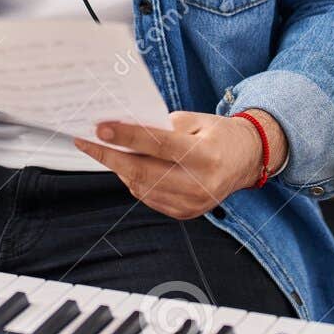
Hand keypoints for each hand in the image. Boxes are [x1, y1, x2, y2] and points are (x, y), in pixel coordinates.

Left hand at [74, 110, 286, 219]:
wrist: (246, 159)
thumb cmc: (218, 134)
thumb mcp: (194, 120)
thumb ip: (160, 126)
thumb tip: (122, 129)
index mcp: (206, 156)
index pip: (158, 145)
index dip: (126, 137)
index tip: (99, 128)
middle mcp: (201, 184)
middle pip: (144, 171)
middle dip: (110, 156)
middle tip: (87, 142)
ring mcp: (194, 203)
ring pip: (142, 187)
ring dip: (118, 168)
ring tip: (102, 151)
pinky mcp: (187, 213)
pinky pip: (149, 197)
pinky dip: (133, 181)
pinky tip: (125, 166)